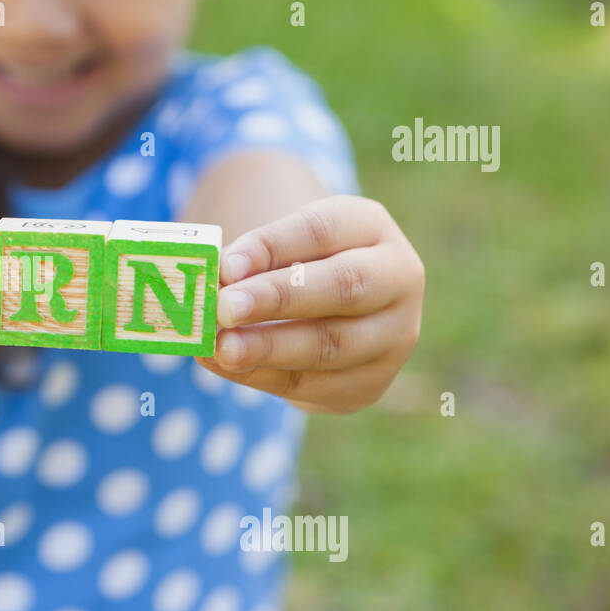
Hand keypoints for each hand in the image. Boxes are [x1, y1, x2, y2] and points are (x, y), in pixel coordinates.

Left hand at [199, 195, 424, 413]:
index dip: (273, 247)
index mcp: (370, 227)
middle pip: (344, 286)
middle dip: (279, 298)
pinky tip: (225, 365)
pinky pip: (314, 384)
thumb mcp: (277, 249)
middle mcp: (397, 277)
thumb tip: (212, 279)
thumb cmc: (292, 268)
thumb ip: (246, 261)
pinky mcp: (371, 383)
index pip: (323, 230)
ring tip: (222, 346)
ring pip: (332, 344)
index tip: (227, 265)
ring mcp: (393, 335)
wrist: (329, 315)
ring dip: (269, 347)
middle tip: (226, 307)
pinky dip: (262, 375)